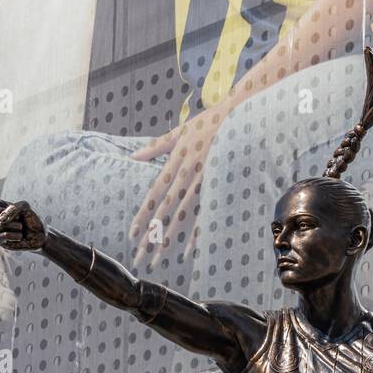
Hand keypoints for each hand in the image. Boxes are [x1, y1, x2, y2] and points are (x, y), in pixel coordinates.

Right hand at [0, 200, 46, 250]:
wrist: (39, 235)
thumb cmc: (31, 218)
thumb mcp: (25, 206)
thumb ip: (13, 207)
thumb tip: (1, 219)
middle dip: (10, 216)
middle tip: (19, 219)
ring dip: (13, 226)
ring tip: (21, 227)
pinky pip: (0, 236)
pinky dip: (12, 235)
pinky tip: (19, 236)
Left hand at [129, 107, 226, 268]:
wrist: (239, 115)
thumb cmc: (209, 123)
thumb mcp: (179, 131)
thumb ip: (156, 147)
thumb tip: (134, 157)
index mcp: (175, 163)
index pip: (154, 194)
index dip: (143, 215)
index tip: (132, 234)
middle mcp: (186, 175)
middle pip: (164, 211)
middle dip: (150, 235)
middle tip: (140, 257)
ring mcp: (203, 183)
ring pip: (182, 217)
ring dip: (169, 239)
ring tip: (158, 258)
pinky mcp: (219, 187)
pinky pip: (206, 215)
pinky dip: (196, 234)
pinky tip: (187, 252)